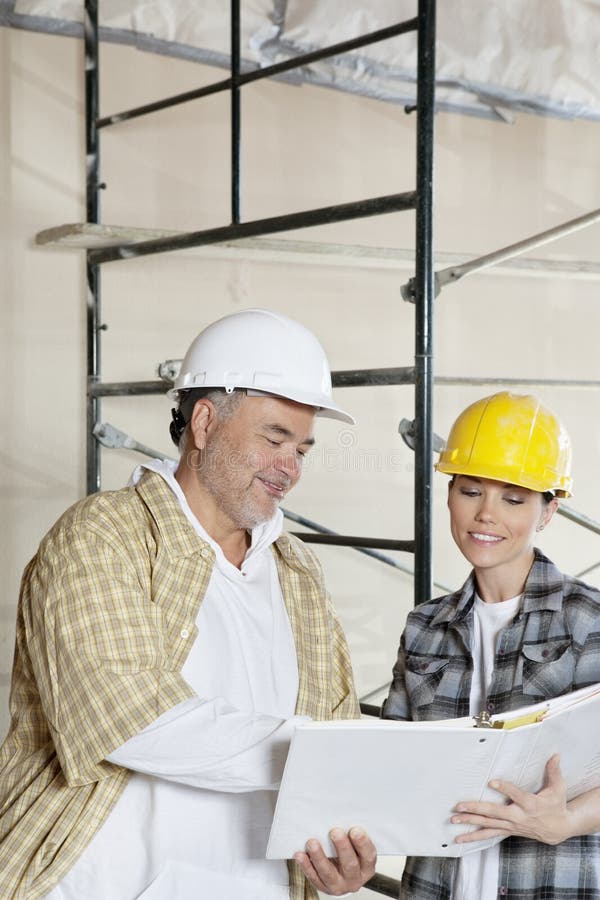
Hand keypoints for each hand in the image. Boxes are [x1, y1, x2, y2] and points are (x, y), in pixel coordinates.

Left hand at [294, 827, 376, 894]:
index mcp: (366, 867)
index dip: (362, 843)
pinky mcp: (323, 887)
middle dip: (342, 847)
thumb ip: (353, 836)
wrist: (343, 878)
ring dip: (319, 857)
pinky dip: (306, 865)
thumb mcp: (358, 849)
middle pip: (349, 864)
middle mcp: (354, 879)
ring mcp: (338, 885)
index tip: (355, 830)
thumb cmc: (351, 856)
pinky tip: (301, 855)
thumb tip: (342, 813)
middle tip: (335, 832)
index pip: (368, 856)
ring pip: (328, 873)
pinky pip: (313, 877)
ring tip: (312, 842)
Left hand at [452, 754, 569, 845]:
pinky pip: (489, 834)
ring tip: (454, 820)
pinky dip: (474, 837)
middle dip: (476, 809)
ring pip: (488, 825)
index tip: (492, 781)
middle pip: (495, 812)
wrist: (559, 828)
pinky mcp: (508, 830)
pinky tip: (461, 838)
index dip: (505, 788)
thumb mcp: (559, 788)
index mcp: (530, 804)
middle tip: (460, 806)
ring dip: (470, 823)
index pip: (516, 794)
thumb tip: (556, 755)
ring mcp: (511, 824)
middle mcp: (518, 816)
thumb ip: (554, 771)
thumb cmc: (556, 805)